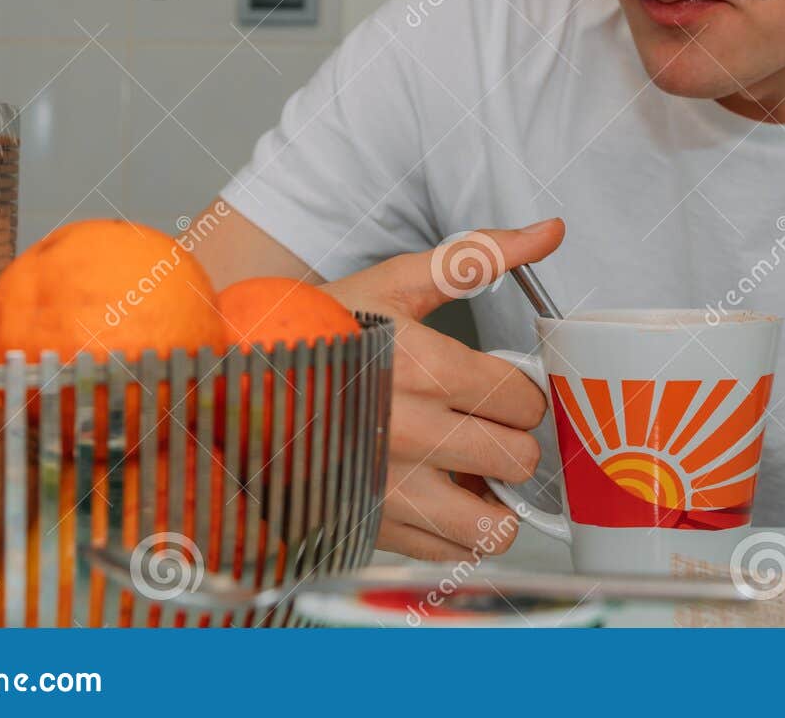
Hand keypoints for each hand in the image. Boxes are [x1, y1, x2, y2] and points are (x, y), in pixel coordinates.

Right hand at [318, 219, 564, 560]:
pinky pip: (447, 552)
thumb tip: (549, 231)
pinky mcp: (369, 526)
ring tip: (472, 470)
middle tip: (484, 424)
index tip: (498, 387)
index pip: (523, 400)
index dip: (519, 392)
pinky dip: (454, 530)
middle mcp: (409, 433)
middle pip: (518, 458)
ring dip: (493, 498)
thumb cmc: (319, 329)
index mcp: (425, 369)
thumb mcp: (395, 280)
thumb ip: (478, 257)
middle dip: (510, 439)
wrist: (235, 377)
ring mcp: (388, 488)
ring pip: (492, 523)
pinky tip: (436, 494)